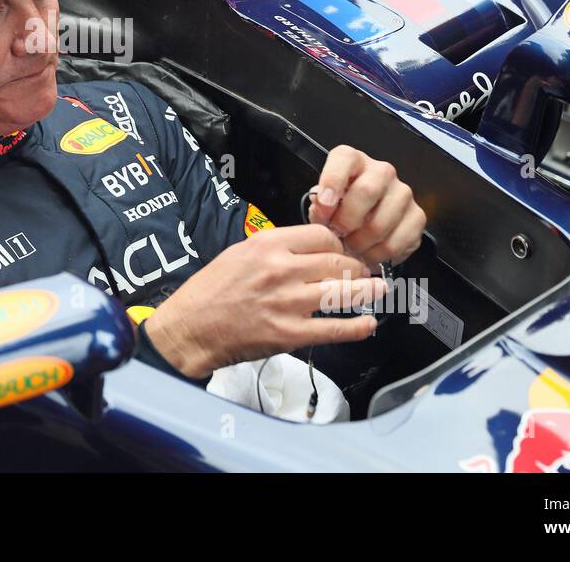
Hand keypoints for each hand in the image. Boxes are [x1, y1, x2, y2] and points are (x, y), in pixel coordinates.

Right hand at [142, 224, 386, 378]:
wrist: (190, 328)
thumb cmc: (210, 291)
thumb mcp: (239, 253)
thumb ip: (275, 249)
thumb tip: (308, 252)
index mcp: (267, 244)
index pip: (321, 235)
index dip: (339, 243)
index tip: (344, 250)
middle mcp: (280, 269)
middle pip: (336, 262)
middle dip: (357, 267)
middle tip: (365, 272)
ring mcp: (287, 303)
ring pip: (341, 292)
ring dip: (367, 291)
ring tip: (379, 289)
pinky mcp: (289, 334)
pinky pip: (334, 329)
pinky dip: (357, 327)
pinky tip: (368, 323)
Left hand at [309, 145, 424, 266]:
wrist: (367, 225)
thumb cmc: (342, 209)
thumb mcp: (324, 204)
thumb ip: (320, 205)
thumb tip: (322, 210)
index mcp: (355, 161)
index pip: (345, 158)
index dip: (332, 181)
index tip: (324, 206)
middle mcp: (382, 172)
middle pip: (367, 191)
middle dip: (346, 220)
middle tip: (337, 234)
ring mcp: (403, 193)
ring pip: (380, 223)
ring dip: (360, 243)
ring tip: (351, 246)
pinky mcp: (417, 216)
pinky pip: (395, 243)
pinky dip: (377, 254)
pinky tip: (368, 252)